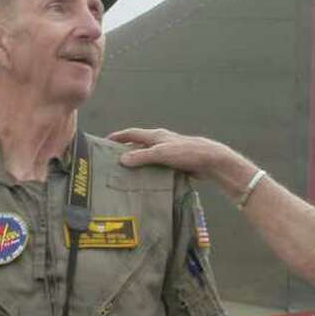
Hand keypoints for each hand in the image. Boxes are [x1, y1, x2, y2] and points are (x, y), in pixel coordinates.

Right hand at [108, 127, 223, 176]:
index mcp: (156, 136)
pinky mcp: (175, 163)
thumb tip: (122, 159)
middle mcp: (160, 142)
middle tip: (110, 161)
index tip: (104, 142)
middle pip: (138, 144)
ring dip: (137, 163)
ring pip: (147, 156)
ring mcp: (168, 152)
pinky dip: (148, 171)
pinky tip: (143, 182)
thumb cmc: (187, 153)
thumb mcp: (162, 153)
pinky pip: (156, 166)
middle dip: (125, 151)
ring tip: (123, 174)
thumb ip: (142, 156)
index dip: (118, 137)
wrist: (211, 161)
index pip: (132, 133)